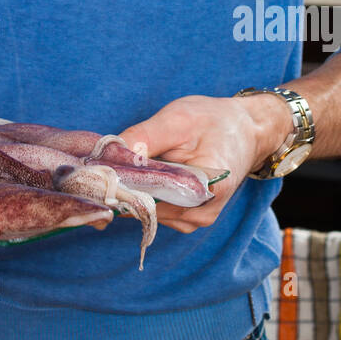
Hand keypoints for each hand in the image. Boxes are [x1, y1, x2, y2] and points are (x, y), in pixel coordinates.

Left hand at [116, 93, 289, 233]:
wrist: (246, 130)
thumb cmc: (214, 120)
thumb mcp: (178, 119)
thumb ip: (144, 137)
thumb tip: (108, 154)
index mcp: (205, 189)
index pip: (149, 195)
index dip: (118, 182)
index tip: (94, 168)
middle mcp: (200, 213)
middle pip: (146, 207)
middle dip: (121, 185)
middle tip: (101, 161)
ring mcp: (194, 220)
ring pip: (147, 210)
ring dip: (131, 189)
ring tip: (123, 161)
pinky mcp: (188, 218)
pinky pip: (155, 209)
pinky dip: (143, 192)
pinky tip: (139, 172)